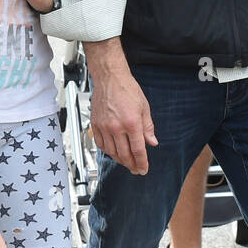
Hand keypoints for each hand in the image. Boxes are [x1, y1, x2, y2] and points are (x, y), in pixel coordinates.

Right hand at [89, 57, 157, 174]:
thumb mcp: (144, 108)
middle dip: (131, 165)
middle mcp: (116, 127)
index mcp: (132, 123)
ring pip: (111, 152)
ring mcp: (104, 127)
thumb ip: (148, 128)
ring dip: (119, 160)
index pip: (138, 150)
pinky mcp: (95, 125)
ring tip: (125, 162)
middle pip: (124, 154)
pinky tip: (113, 152)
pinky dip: (107, 151)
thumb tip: (152, 142)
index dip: (142, 163)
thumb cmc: (127, 89)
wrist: (110, 79)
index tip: (143, 169)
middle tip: (135, 169)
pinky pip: (100, 144)